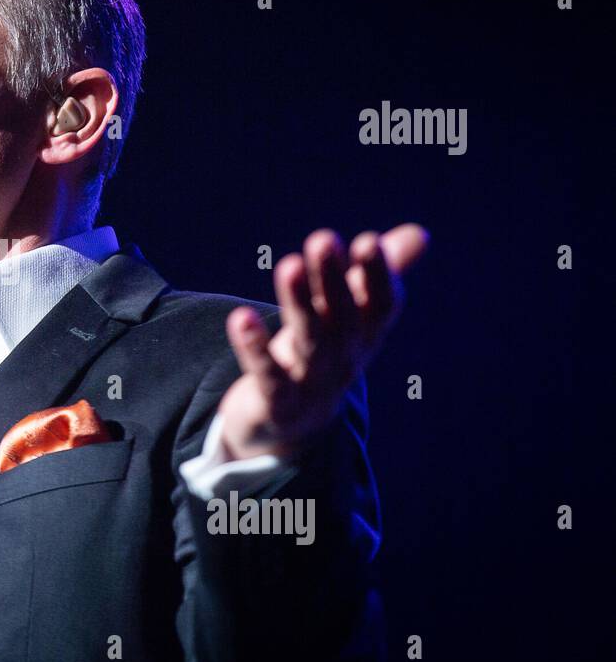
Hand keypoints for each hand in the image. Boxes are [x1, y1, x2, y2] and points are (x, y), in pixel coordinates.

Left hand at [216, 224, 428, 459]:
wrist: (288, 427)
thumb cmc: (319, 355)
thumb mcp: (347, 316)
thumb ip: (374, 276)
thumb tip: (420, 234)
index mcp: (364, 336)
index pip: (381, 306)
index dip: (378, 276)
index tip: (369, 241)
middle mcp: (344, 360)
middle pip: (341, 317)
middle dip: (333, 279)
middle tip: (323, 239)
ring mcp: (312, 385)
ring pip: (308, 341)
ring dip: (299, 304)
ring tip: (288, 266)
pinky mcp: (276, 404)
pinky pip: (267, 375)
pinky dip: (255, 348)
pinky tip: (241, 318)